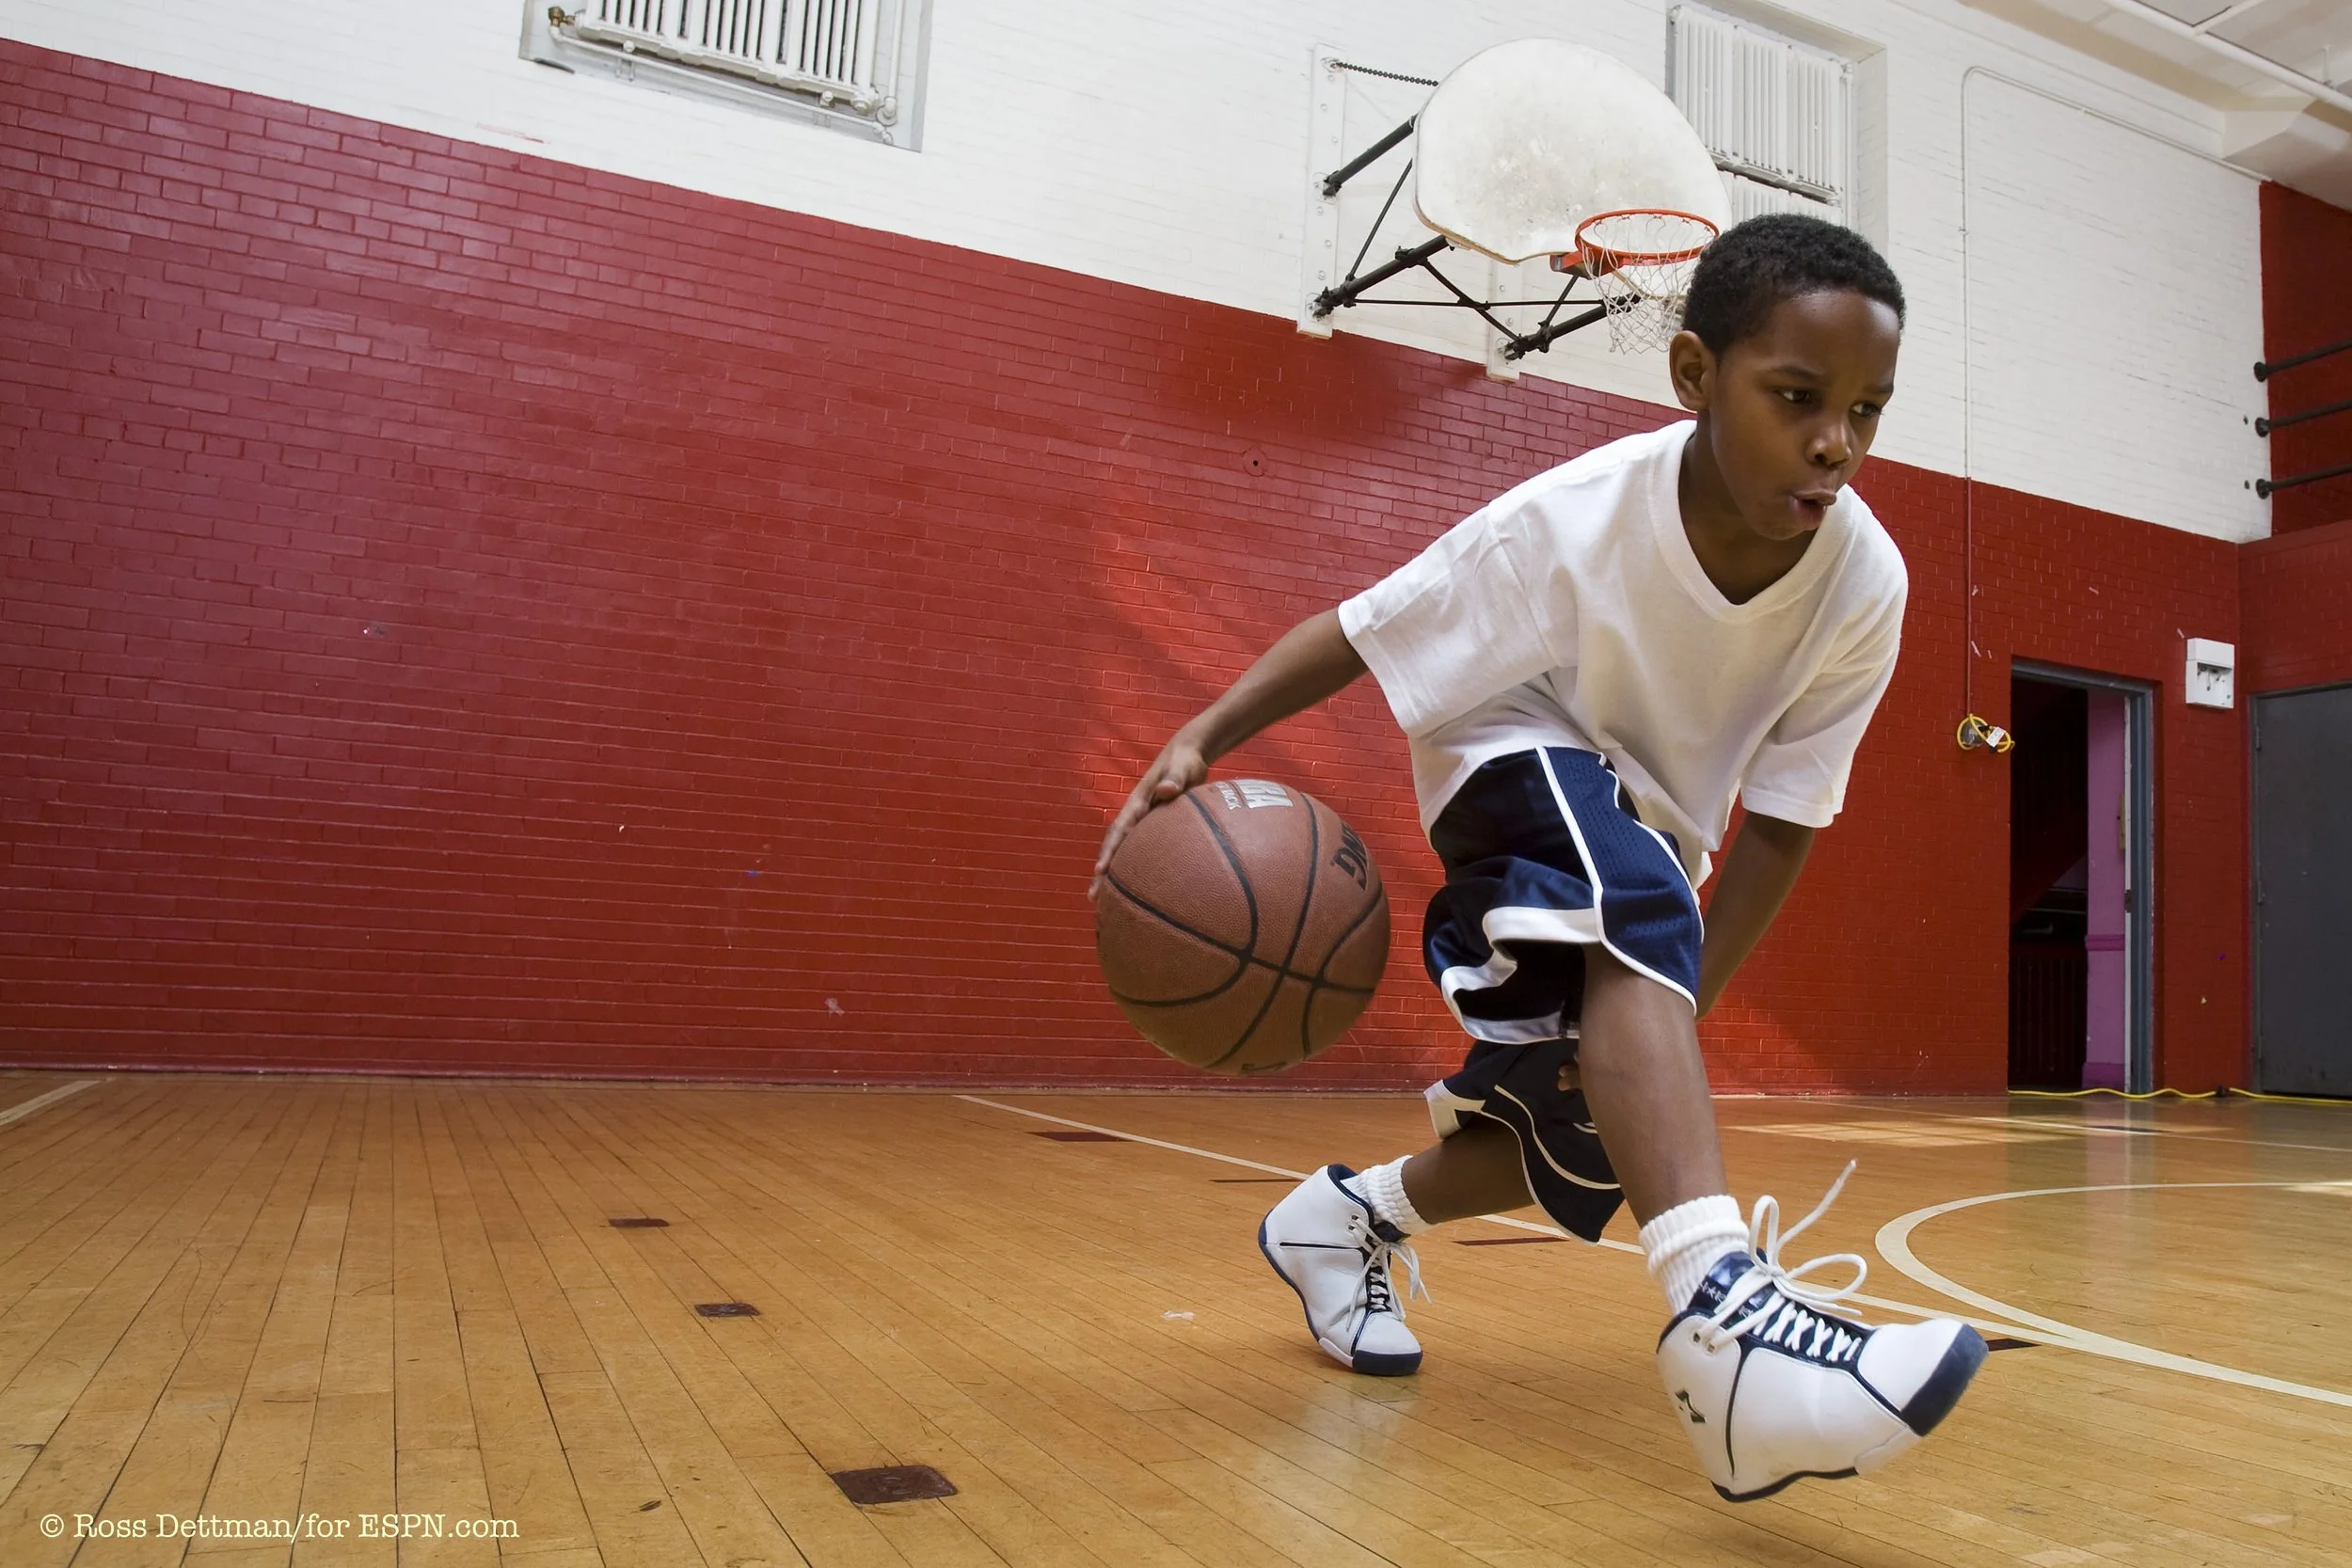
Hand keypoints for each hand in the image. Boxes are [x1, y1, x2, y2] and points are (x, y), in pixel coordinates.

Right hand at [1089, 734, 1208, 899]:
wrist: (1186, 759)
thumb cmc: (1184, 763)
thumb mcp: (1182, 768)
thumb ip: (1174, 779)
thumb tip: (1166, 790)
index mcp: (1137, 803)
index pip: (1119, 830)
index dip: (1109, 851)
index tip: (1100, 870)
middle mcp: (1135, 816)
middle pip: (1115, 846)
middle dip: (1103, 871)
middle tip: (1094, 897)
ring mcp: (1143, 824)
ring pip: (1125, 852)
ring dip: (1114, 874)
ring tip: (1105, 901)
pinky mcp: (1154, 830)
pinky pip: (1141, 852)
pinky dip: (1134, 869)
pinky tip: (1136, 888)